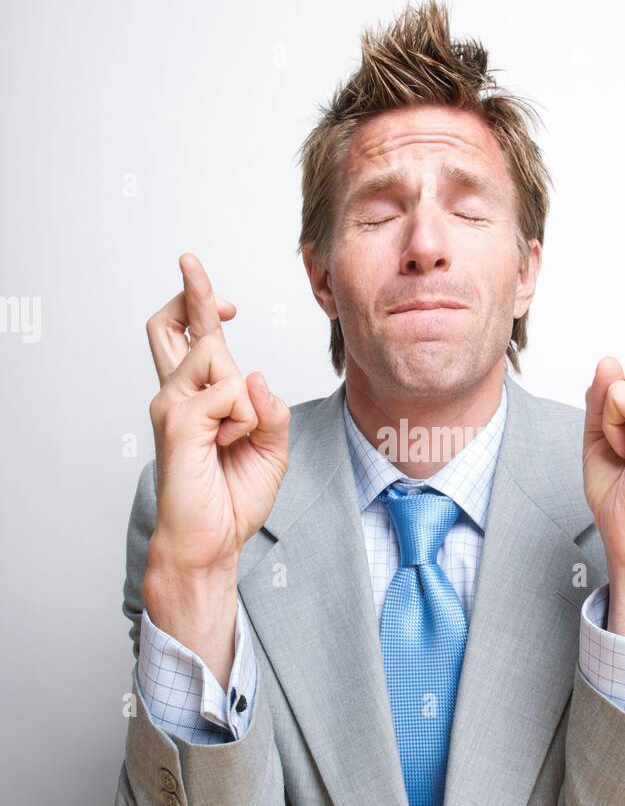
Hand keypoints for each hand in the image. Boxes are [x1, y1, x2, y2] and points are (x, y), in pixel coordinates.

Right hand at [145, 253, 290, 578]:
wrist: (210, 542)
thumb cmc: (232, 500)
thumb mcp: (271, 450)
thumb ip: (272, 411)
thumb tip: (257, 375)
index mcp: (198, 399)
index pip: (189, 338)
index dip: (198, 303)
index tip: (212, 289)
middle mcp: (177, 395)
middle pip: (175, 324)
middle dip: (191, 291)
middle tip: (191, 262)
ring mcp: (172, 405)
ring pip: (218, 356)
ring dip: (244, 395)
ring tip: (234, 437)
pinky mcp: (177, 421)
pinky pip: (229, 392)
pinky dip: (244, 418)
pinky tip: (228, 444)